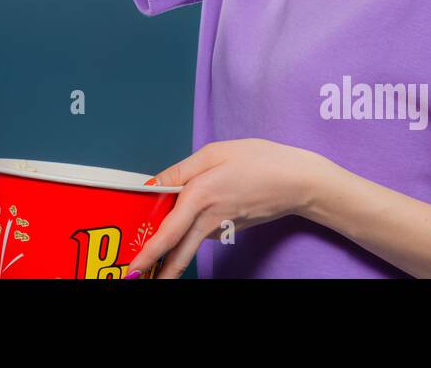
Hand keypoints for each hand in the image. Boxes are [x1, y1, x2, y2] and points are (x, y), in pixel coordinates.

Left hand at [126, 139, 324, 278]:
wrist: (297, 181)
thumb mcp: (215, 153)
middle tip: (136, 278)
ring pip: (188, 245)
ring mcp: (221, 229)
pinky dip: (189, 233)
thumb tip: (154, 184)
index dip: (148, 253)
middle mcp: (208, 219)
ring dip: (170, 253)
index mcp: (200, 196)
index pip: (168, 233)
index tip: (133, 267)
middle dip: (158, 271)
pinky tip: (189, 218)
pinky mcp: (230, 230)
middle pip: (178, 254)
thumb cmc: (259, 160)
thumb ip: (181, 170)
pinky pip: (202, 232)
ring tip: (151, 259)